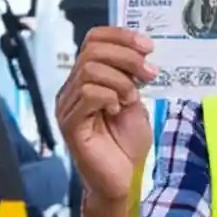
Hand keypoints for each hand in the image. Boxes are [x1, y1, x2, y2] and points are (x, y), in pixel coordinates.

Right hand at [56, 27, 157, 201]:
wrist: (122, 181)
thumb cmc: (125, 144)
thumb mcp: (135, 102)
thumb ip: (132, 78)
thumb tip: (141, 53)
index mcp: (86, 78)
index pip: (93, 39)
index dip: (120, 36)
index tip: (148, 47)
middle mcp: (72, 88)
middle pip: (92, 50)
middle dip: (127, 57)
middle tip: (149, 74)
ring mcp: (67, 106)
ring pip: (89, 70)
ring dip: (120, 80)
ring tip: (131, 99)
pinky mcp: (70, 123)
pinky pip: (87, 94)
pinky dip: (109, 97)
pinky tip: (117, 111)